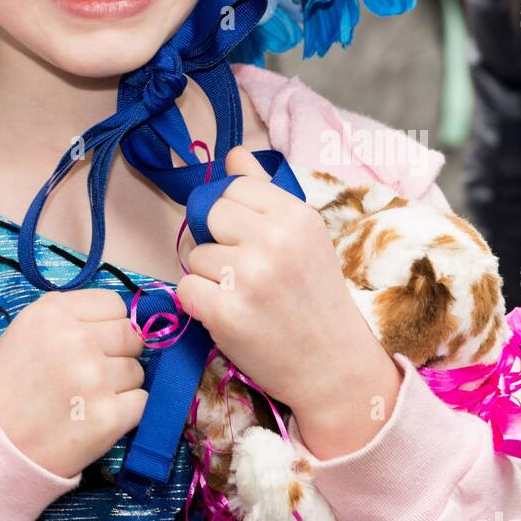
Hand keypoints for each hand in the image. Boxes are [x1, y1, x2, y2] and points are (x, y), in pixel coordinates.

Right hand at [0, 288, 146, 479]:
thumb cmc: (8, 387)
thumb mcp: (27, 330)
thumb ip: (71, 317)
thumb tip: (123, 318)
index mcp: (53, 312)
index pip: (114, 304)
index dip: (109, 324)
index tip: (96, 340)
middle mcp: (76, 340)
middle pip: (131, 334)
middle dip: (119, 352)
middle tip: (93, 372)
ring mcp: (94, 379)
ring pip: (137, 370)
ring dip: (120, 384)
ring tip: (86, 398)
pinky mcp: (108, 417)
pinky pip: (142, 402)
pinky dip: (126, 411)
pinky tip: (97, 416)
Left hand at [176, 147, 401, 459]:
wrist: (335, 367)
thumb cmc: (315, 297)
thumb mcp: (303, 236)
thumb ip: (265, 190)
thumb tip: (233, 153)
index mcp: (295, 215)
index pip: (232, 187)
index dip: (231, 213)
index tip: (247, 237)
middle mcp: (273, 239)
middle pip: (209, 215)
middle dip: (217, 240)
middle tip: (243, 269)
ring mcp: (249, 276)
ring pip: (195, 254)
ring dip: (210, 275)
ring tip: (244, 295)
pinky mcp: (227, 313)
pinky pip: (186, 288)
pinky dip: (199, 303)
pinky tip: (229, 314)